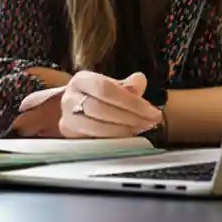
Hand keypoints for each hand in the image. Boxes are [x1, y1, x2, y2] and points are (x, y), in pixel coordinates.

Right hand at [41, 71, 161, 138]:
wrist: (73, 111)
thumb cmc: (97, 98)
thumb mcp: (111, 87)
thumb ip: (127, 86)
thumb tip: (139, 80)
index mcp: (81, 80)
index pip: (105, 89)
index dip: (131, 102)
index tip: (153, 112)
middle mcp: (70, 98)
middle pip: (100, 109)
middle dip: (131, 117)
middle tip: (151, 122)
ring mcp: (67, 119)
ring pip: (96, 128)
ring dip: (124, 130)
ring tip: (141, 128)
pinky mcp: (70, 137)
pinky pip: (94, 141)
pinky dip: (115, 140)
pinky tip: (128, 137)